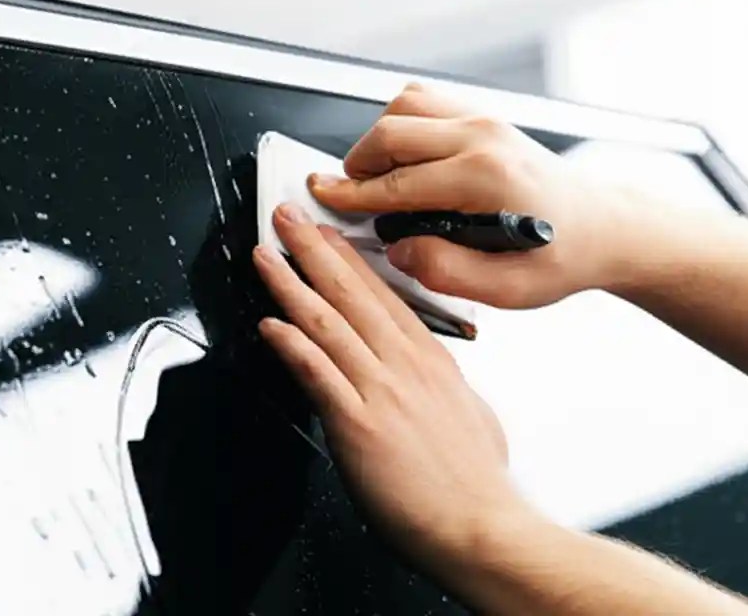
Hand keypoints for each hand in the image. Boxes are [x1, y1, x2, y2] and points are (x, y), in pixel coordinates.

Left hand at [252, 203, 535, 577]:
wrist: (481, 528)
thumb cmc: (477, 484)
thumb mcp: (470, 415)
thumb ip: (444, 386)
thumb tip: (431, 376)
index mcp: (432, 360)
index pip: (384, 295)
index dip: (348, 260)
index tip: (328, 234)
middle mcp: (405, 366)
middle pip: (352, 294)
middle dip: (313, 250)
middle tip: (286, 219)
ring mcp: (381, 391)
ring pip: (328, 323)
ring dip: (291, 284)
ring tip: (265, 255)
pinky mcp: (358, 424)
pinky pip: (318, 373)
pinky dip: (291, 344)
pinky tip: (269, 324)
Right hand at [308, 83, 642, 307]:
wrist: (605, 227)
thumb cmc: (563, 255)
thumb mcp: (507, 288)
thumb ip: (446, 271)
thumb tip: (400, 250)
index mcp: (486, 177)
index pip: (398, 182)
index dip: (353, 194)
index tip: (324, 197)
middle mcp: (484, 137)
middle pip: (393, 130)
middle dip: (359, 162)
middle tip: (348, 194)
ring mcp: (485, 121)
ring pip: (406, 105)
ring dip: (379, 138)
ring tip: (374, 175)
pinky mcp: (485, 119)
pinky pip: (427, 103)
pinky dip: (403, 125)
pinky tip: (403, 159)